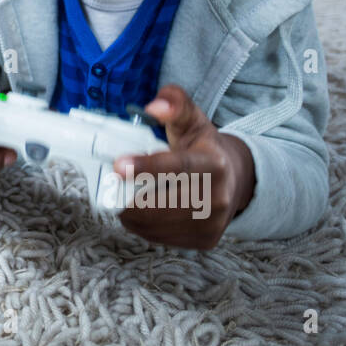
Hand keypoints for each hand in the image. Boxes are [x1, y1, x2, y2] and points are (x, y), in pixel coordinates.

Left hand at [113, 84, 254, 248]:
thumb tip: (155, 106)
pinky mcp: (205, 241)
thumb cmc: (203, 147)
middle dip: (129, 197)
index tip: (118, 166)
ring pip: (157, 225)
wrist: (234, 180)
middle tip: (111, 187)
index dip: (147, 167)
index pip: (178, 167)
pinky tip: (142, 212)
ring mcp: (213, 223)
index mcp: (214, 163)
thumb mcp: (192, 119)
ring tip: (125, 197)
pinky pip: (161, 238)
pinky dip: (143, 226)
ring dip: (132, 213)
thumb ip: (175, 104)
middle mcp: (219, 196)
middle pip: (162, 203)